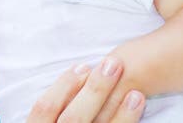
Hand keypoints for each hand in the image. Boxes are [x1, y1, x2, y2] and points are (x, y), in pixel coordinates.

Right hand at [26, 58, 144, 122]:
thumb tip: (79, 76)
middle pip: (73, 119)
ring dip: (119, 115)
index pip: (45, 108)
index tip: (83, 66)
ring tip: (136, 94)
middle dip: (94, 91)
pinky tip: (137, 117)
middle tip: (113, 65)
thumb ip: (51, 114)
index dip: (63, 86)